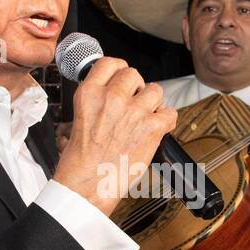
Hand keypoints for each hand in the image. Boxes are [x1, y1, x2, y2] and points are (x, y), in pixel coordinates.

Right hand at [52, 57, 176, 217]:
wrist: (88, 186)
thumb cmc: (81, 161)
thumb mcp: (79, 119)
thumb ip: (96, 101)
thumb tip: (111, 93)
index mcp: (90, 93)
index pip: (110, 63)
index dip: (119, 70)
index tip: (121, 78)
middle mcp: (112, 98)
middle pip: (134, 74)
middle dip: (136, 88)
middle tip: (133, 103)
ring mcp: (133, 111)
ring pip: (155, 90)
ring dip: (152, 103)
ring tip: (145, 118)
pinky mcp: (151, 127)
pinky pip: (170, 112)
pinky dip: (166, 121)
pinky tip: (156, 129)